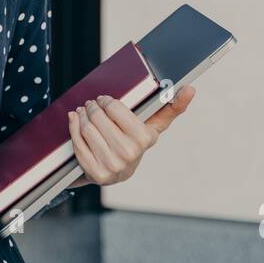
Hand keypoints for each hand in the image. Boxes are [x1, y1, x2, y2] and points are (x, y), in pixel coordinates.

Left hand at [65, 85, 196, 187]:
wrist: (120, 173)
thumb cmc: (137, 143)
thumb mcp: (154, 126)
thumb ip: (172, 107)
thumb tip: (190, 89)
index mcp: (145, 138)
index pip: (115, 108)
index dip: (106, 101)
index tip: (104, 99)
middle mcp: (129, 154)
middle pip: (98, 118)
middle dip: (92, 107)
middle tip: (90, 104)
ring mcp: (111, 165)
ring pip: (87, 129)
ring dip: (81, 116)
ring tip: (83, 111)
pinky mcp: (96, 173)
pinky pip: (78, 144)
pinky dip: (73, 129)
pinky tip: (75, 121)